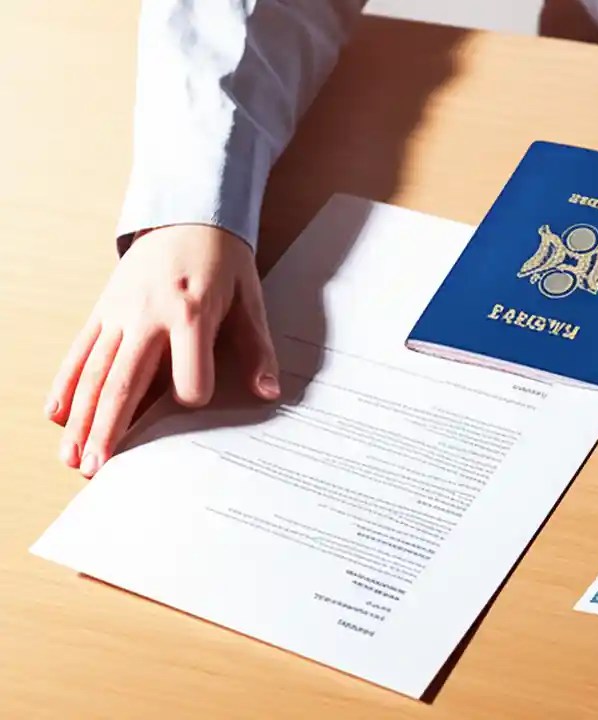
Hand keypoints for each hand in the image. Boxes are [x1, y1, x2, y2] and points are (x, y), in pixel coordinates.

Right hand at [45, 224, 279, 476]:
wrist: (188, 214)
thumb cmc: (224, 262)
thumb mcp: (250, 300)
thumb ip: (258, 349)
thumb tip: (270, 392)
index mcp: (190, 313)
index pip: (186, 373)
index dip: (193, 392)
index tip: (196, 401)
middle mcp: (147, 316)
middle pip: (124, 382)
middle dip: (109, 428)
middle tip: (98, 469)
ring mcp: (119, 314)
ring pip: (95, 374)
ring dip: (82, 418)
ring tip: (74, 457)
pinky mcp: (102, 310)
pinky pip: (80, 351)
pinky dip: (67, 383)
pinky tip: (57, 415)